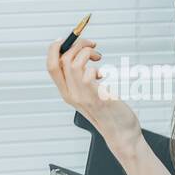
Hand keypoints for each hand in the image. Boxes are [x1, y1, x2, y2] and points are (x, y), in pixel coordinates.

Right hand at [46, 36, 140, 150]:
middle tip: (92, 45)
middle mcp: (71, 94)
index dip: (55, 48)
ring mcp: (82, 96)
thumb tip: (84, 56)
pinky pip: (89, 74)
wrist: (122, 135)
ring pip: (73, 63)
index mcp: (67, 93)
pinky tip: (105, 75)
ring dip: (87, 52)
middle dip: (76, 45)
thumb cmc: (111, 114)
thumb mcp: (91, 94)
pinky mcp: (96, 97)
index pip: (51, 66)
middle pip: (61, 59)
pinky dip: (97, 68)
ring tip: (98, 57)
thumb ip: (84, 79)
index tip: (67, 39)